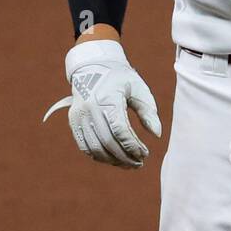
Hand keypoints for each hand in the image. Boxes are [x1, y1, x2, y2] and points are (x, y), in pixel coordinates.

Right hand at [43, 39, 161, 168]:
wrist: (92, 66)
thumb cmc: (120, 78)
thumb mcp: (138, 88)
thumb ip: (148, 111)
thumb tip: (157, 134)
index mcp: (107, 97)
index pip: (120, 129)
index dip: (133, 145)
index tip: (145, 154)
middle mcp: (90, 108)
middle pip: (108, 142)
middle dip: (125, 157)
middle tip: (139, 163)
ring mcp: (79, 115)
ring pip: (95, 148)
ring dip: (112, 160)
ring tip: (128, 164)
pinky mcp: (74, 121)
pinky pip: (85, 146)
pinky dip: (99, 156)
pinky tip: (113, 158)